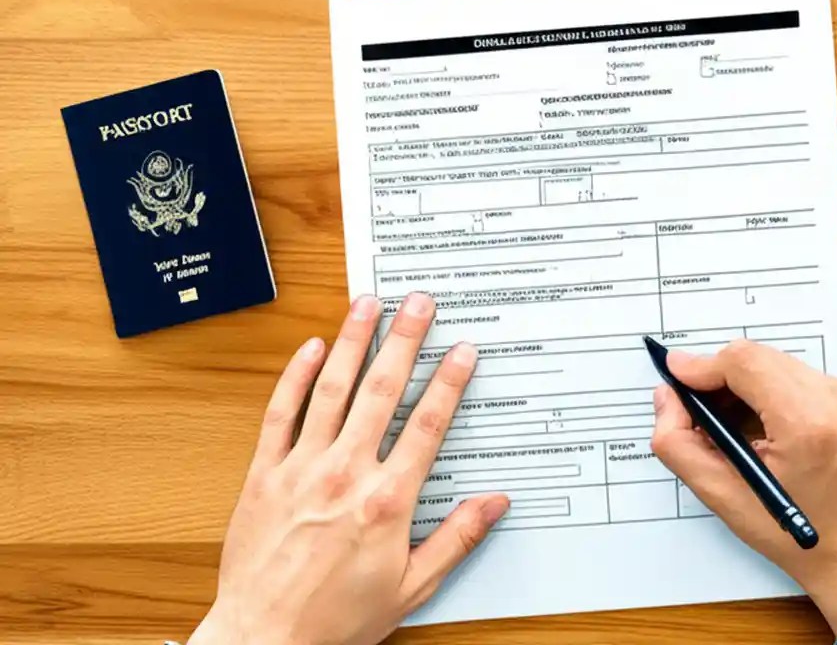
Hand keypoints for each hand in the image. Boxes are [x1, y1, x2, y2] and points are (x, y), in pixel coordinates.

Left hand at [188, 292, 508, 644]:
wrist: (264, 638)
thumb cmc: (336, 619)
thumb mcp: (411, 587)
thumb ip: (456, 539)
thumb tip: (495, 503)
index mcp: (387, 500)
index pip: (427, 425)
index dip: (449, 382)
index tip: (462, 351)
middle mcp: (346, 474)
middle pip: (382, 391)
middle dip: (404, 341)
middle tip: (419, 304)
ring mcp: (301, 469)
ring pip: (331, 390)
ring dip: (351, 342)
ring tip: (367, 305)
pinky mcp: (264, 475)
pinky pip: (280, 414)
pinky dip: (295, 377)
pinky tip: (310, 348)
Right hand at [649, 340, 836, 635]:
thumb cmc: (797, 534)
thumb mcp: (722, 495)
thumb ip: (679, 443)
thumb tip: (667, 398)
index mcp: (807, 422)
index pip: (743, 362)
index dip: (702, 366)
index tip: (676, 377)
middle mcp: (834, 398)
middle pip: (757, 357)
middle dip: (718, 376)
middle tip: (695, 409)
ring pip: (773, 361)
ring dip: (741, 383)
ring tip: (726, 423)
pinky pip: (793, 373)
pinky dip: (765, 388)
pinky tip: (754, 422)